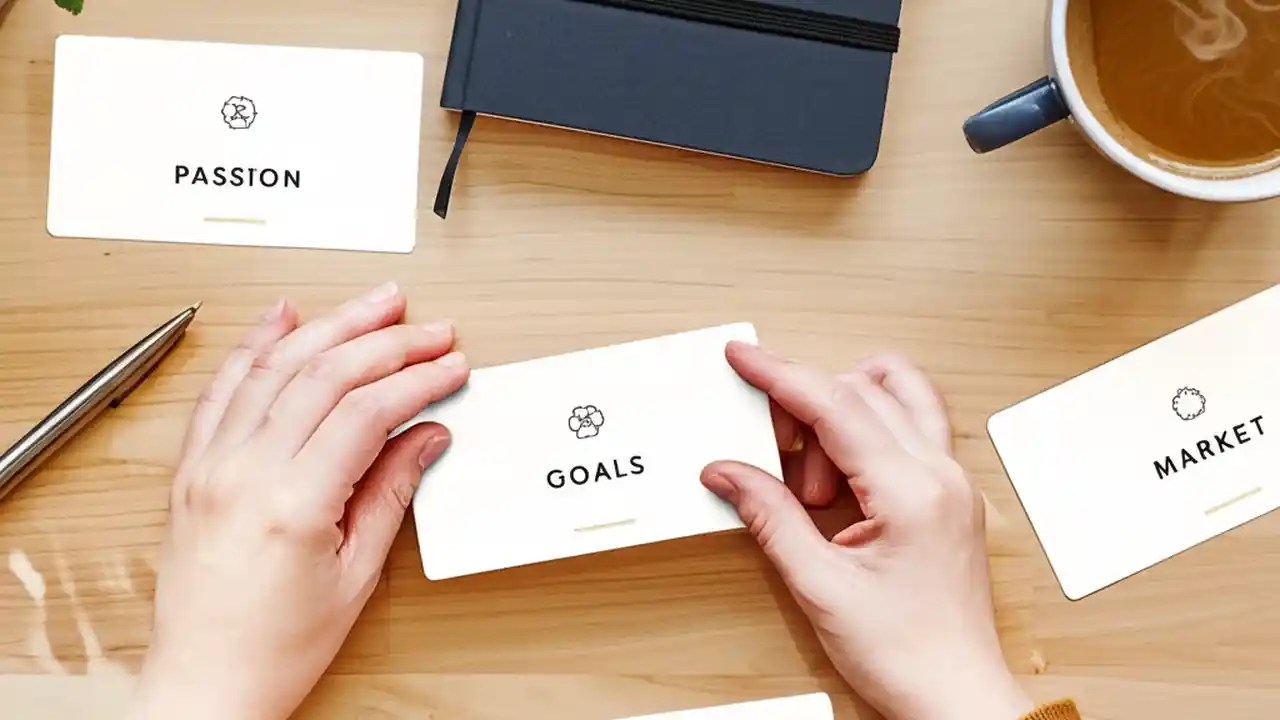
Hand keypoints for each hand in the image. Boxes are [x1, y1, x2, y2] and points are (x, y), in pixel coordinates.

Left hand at [128, 283, 469, 719]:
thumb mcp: (355, 574)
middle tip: (430, 328)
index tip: (450, 367)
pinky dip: (255, 345)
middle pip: (324, 374)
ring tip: (375, 304)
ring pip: (275, 366)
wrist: (205, 683)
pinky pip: (223, 388)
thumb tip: (425, 437)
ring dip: (331, 325)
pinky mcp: (192, 468)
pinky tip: (283, 318)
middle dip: (387, 341)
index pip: (365, 411)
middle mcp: (242, 472)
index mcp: (290, 503)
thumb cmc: (274, 647)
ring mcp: (211, 465)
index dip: (417, 380)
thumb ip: (390, 492)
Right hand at [702, 344, 1032, 719]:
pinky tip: (837, 483)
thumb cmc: (906, 655)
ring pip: (893, 400)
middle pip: (862, 392)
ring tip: (809, 485)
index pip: (836, 406)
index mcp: (913, 493)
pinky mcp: (948, 495)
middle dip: (802, 408)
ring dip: (838, 418)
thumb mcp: (820, 586)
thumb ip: (770, 517)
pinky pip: (907, 432)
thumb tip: (728, 472)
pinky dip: (863, 437)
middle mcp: (941, 475)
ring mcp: (951, 482)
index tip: (743, 358)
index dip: (780, 375)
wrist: (956, 697)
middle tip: (767, 455)